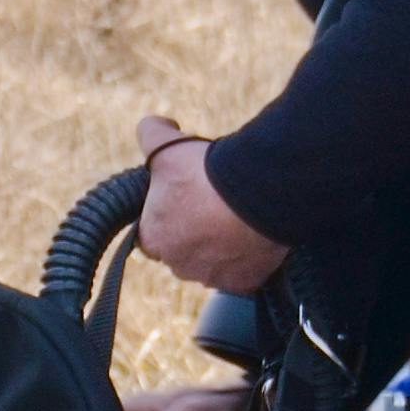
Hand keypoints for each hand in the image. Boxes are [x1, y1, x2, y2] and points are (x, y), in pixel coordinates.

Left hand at [136, 116, 287, 291]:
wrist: (258, 191)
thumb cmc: (207, 173)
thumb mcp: (168, 146)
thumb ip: (150, 134)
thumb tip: (152, 127)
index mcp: (154, 239)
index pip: (152, 231)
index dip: (166, 213)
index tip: (183, 197)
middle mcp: (179, 266)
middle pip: (184, 249)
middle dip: (196, 230)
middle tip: (214, 203)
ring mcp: (213, 277)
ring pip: (213, 262)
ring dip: (222, 244)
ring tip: (237, 214)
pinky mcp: (244, 283)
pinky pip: (242, 272)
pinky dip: (247, 256)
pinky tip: (254, 232)